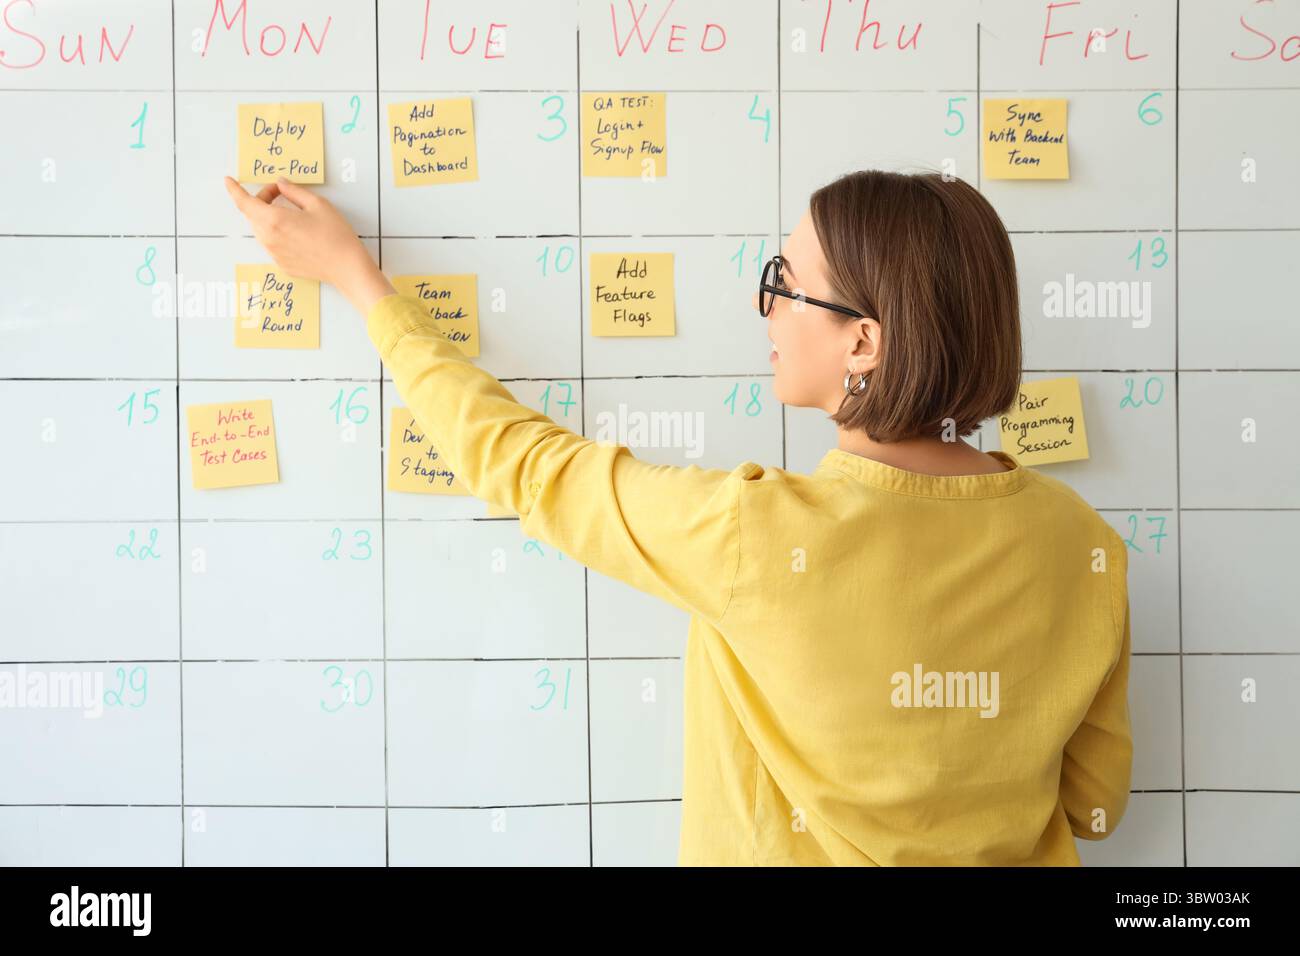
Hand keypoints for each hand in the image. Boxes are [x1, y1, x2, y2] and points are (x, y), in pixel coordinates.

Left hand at [223, 176, 395, 314]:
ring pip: (261, 229)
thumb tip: (281, 184)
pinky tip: (298, 232)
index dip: (234, 190)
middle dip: (260, 199)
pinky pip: (271, 243)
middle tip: (279, 193)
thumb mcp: (317, 204)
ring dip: (268, 216)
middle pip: (252, 214)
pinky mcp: (281, 264)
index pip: (244, 202)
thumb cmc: (335, 235)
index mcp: (274, 220)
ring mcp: (274, 253)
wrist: (347, 267)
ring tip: (290, 213)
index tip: (229, 181)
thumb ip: (293, 191)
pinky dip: (277, 232)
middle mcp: (269, 238)